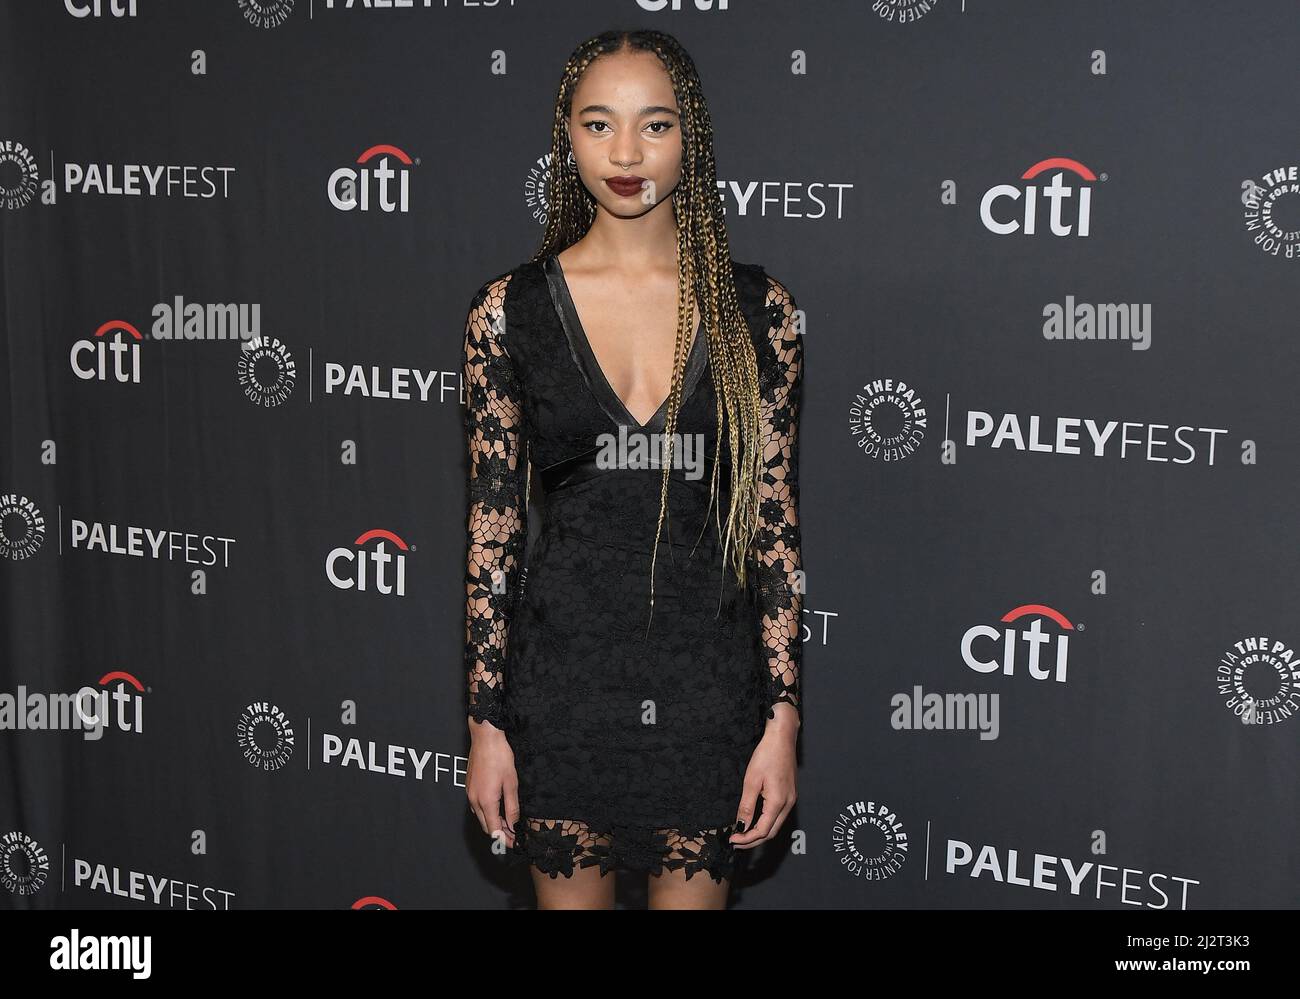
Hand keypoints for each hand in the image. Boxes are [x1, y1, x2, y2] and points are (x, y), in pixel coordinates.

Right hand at [466, 720, 519, 849]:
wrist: (485, 738)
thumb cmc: (500, 757)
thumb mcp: (511, 783)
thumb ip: (512, 807)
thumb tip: (514, 824)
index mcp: (485, 801)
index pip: (494, 831)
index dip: (505, 841)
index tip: (515, 845)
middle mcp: (474, 800)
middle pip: (486, 826)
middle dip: (500, 834)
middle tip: (515, 836)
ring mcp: (470, 793)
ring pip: (480, 817)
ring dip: (494, 823)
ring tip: (509, 823)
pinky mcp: (469, 787)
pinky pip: (477, 807)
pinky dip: (487, 813)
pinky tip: (498, 809)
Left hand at [729, 706, 797, 847]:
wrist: (782, 738)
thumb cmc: (767, 755)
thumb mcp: (751, 781)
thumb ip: (746, 806)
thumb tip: (741, 826)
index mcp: (778, 802)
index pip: (762, 831)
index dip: (747, 838)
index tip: (732, 840)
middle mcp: (788, 804)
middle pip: (771, 832)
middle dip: (753, 841)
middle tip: (736, 842)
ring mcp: (791, 800)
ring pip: (776, 825)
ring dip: (760, 833)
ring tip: (743, 834)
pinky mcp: (790, 794)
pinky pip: (778, 816)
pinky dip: (766, 823)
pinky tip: (755, 820)